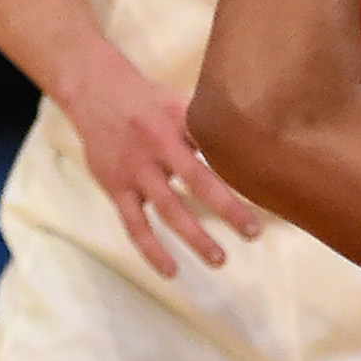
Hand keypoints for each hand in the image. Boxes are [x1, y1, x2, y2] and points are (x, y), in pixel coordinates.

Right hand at [60, 42, 261, 276]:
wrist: (92, 89)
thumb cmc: (147, 100)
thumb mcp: (178, 101)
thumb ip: (207, 127)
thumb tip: (249, 148)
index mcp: (178, 119)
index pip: (215, 145)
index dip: (239, 165)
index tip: (267, 187)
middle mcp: (157, 144)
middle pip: (197, 180)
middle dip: (227, 208)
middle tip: (253, 233)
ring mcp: (135, 169)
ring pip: (168, 209)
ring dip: (195, 236)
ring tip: (219, 259)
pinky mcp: (115, 187)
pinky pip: (135, 225)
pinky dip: (152, 251)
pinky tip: (172, 271)